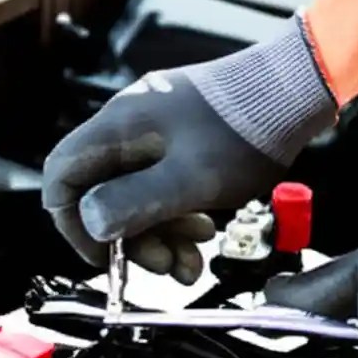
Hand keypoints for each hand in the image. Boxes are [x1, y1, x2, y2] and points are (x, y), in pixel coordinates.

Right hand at [42, 16, 335, 283]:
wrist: (295, 91)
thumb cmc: (245, 129)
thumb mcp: (190, 180)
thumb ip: (134, 203)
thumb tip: (90, 224)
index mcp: (118, 129)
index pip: (62, 176)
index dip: (72, 223)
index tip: (103, 256)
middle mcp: (129, 128)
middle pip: (102, 194)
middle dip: (132, 240)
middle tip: (165, 266)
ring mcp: (156, 133)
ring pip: (136, 196)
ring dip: (161, 236)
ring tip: (193, 260)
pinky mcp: (182, 141)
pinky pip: (163, 186)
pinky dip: (178, 217)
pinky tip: (205, 234)